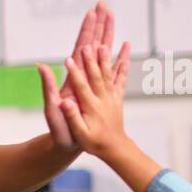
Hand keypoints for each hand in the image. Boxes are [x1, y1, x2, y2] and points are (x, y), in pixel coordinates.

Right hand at [39, 42, 131, 158]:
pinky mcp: (117, 96)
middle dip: (91, 60)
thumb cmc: (94, 142)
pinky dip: (123, 63)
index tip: (68, 60)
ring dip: (106, 58)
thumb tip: (65, 102)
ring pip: (109, 73)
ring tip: (104, 43)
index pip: (82, 87)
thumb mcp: (80, 133)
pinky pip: (121, 77)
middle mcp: (103, 99)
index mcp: (91, 107)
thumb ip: (72, 117)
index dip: (74, 73)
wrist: (114, 147)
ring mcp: (112, 97)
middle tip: (87, 45)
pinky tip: (125, 51)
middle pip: (97, 76)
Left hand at [43, 1, 113, 147]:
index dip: (87, 31)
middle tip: (104, 4)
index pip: (81, 48)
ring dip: (107, 34)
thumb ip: (47, 87)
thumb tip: (40, 66)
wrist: (64, 144)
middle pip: (92, 44)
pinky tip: (123, 47)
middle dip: (98, 24)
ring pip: (101, 52)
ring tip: (112, 16)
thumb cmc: (58, 129)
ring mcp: (90, 81)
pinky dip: (118, 56)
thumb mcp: (51, 108)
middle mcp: (81, 75)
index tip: (93, 12)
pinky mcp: (97, 90)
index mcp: (73, 78)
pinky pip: (112, 69)